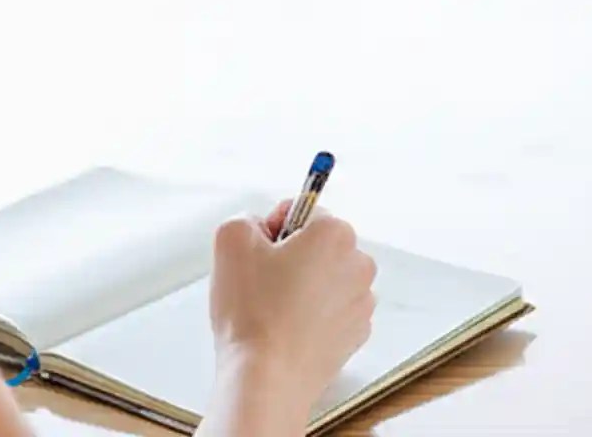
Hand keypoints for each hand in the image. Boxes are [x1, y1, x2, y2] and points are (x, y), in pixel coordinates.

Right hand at [208, 202, 375, 426]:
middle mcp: (359, 265)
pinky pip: (331, 311)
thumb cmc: (252, 313)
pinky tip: (286, 329)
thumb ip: (246, 218)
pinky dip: (311, 315)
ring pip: (325, 278)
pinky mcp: (355, 334)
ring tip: (272, 310)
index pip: (303, 212)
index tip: (260, 253)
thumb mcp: (229, 239)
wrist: (267, 379)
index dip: (273, 229)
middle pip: (319, 245)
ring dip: (301, 286)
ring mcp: (361, 303)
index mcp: (335, 234)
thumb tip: (258, 228)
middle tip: (262, 282)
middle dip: (291, 257)